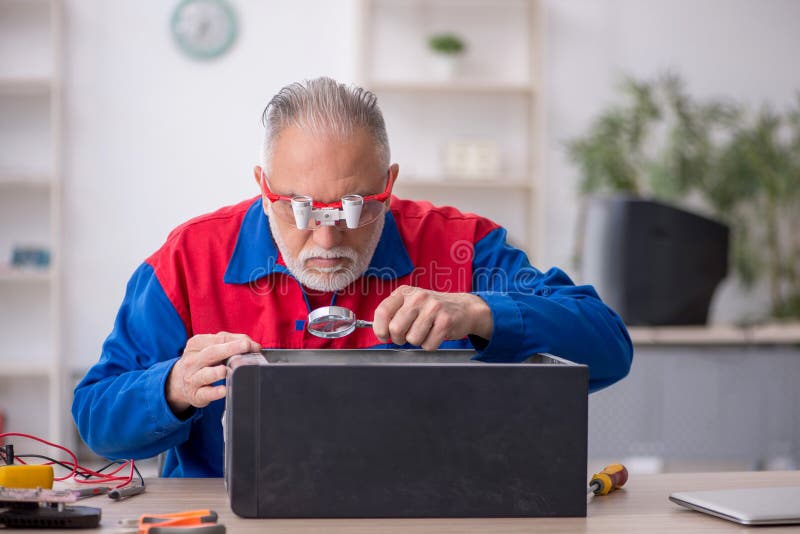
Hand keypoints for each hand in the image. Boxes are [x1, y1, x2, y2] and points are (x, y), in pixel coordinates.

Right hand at [166, 332, 259, 415]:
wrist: (178, 383)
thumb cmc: (201, 363)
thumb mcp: (209, 348)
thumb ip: (230, 343)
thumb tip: (254, 346)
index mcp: (196, 344)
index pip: (218, 339)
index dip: (237, 340)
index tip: (252, 344)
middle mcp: (192, 360)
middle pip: (212, 353)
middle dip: (230, 349)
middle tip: (246, 347)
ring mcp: (192, 378)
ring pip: (204, 374)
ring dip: (215, 372)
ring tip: (225, 370)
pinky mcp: (196, 395)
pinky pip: (205, 393)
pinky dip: (214, 392)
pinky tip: (223, 390)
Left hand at [372, 286, 492, 350]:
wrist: (463, 308)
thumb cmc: (431, 310)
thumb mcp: (411, 304)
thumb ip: (394, 314)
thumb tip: (379, 332)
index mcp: (404, 292)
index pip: (382, 311)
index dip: (380, 329)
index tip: (384, 336)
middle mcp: (418, 297)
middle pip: (396, 329)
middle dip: (399, 339)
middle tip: (408, 334)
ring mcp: (433, 308)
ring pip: (412, 339)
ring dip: (417, 341)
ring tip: (426, 331)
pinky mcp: (446, 320)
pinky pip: (428, 345)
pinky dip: (430, 344)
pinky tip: (436, 333)